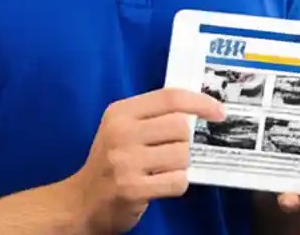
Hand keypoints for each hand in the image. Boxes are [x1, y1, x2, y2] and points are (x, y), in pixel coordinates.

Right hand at [77, 88, 224, 234]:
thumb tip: (200, 110)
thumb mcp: (121, 129)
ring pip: (182, 155)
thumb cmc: (110, 162)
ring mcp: (126, 161)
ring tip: (163, 170)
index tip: (219, 112)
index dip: (200, 102)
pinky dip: (177, 184)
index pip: (171, 97)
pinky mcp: (132, 189)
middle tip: (172, 152)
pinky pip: (177, 181)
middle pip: (181, 127)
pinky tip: (161, 184)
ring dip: (181, 165)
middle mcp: (121, 133)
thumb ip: (153, 117)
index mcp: (120, 112)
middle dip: (186, 142)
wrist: (80, 202)